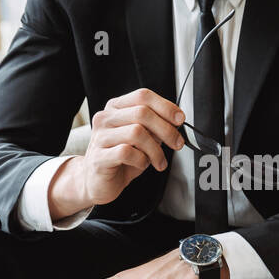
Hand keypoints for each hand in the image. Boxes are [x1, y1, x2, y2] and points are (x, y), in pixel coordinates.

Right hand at [50, 89, 186, 218]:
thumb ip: (155, 127)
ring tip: (159, 161)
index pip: (143, 96)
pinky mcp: (99, 157)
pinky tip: (141, 165)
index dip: (165, 106)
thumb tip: (175, 121)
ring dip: (155, 149)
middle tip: (177, 144)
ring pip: (136, 132)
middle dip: (166, 129)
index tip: (180, 119)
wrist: (98, 182)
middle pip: (142, 112)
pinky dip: (141, 160)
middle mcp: (105, 118)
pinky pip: (126, 152)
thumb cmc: (121, 159)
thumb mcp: (143, 139)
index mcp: (116, 108)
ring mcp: (100, 137)